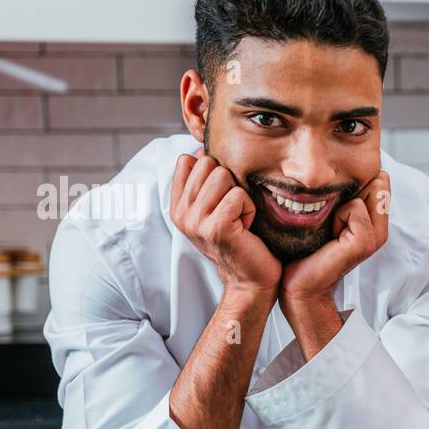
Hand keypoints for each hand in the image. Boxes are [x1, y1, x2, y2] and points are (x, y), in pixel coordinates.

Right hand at [171, 150, 279, 296]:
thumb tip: (203, 148)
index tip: (222, 195)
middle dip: (230, 183)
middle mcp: (181, 214)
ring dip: (241, 197)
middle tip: (234, 212)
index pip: (187, 159)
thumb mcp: (215, 208)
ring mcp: (195, 221)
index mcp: (178, 206)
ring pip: (223, 176)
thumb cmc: (241, 240)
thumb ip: (204, 181)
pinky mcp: (216, 228)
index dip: (211, 168)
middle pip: (208, 163)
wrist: (251, 279)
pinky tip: (246, 228)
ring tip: (240, 220)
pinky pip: (238, 195)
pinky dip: (249, 209)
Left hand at [279, 170, 390, 306]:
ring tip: (331, 226)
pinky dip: (340, 215)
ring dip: (344, 203)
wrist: (298, 282)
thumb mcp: (326, 212)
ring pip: (369, 193)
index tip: (336, 207)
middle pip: (377, 183)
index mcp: (372, 219)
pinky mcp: (364, 243)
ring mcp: (374, 237)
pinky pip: (356, 208)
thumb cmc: (305, 247)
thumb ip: (344, 193)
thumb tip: (353, 169)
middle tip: (333, 218)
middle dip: (352, 190)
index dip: (355, 182)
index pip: (379, 180)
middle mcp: (378, 228)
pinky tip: (331, 233)